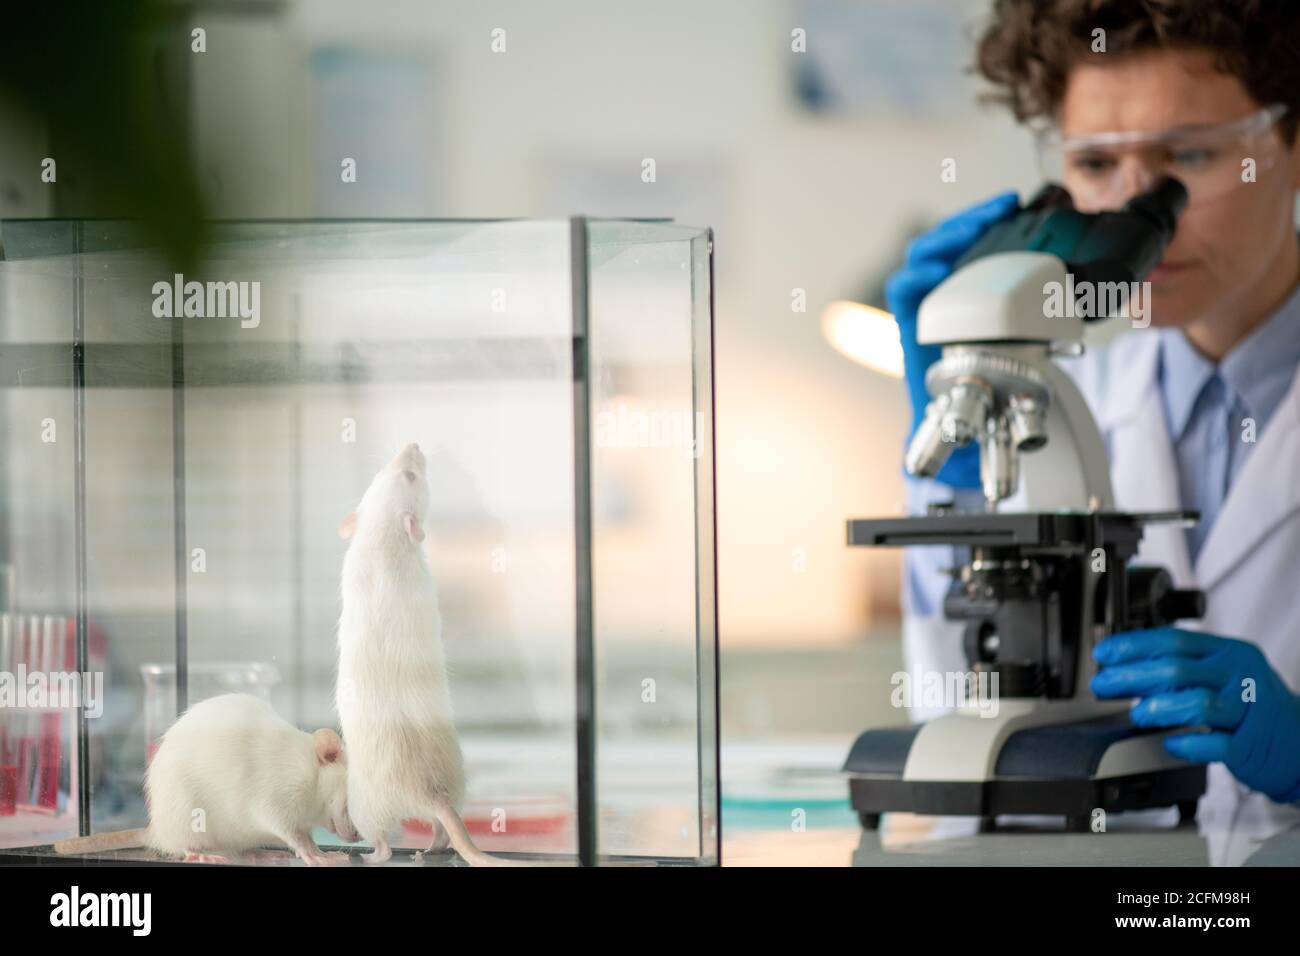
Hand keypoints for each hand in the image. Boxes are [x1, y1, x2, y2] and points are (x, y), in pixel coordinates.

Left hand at [885, 192, 1018, 488]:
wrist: (959, 416)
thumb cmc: (951, 415)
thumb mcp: (943, 420)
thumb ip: (935, 429)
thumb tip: (920, 455)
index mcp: (915, 333)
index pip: (903, 291)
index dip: (915, 278)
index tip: (933, 274)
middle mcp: (925, 308)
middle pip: (925, 255)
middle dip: (953, 231)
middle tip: (990, 217)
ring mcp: (944, 295)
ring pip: (946, 246)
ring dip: (971, 221)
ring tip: (1004, 208)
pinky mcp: (964, 289)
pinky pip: (968, 249)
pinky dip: (985, 230)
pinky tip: (1010, 218)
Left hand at [1091, 628, 1299, 802]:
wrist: (1298, 740)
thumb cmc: (1251, 704)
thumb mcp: (1221, 673)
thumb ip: (1182, 667)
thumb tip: (1126, 666)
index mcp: (1228, 652)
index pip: (1173, 640)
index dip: (1133, 646)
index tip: (1104, 654)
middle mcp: (1239, 676)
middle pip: (1177, 669)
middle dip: (1132, 676)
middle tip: (1104, 684)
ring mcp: (1248, 710)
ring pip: (1198, 703)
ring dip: (1159, 708)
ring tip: (1139, 713)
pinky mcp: (1252, 745)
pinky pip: (1217, 744)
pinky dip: (1189, 744)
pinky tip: (1172, 743)